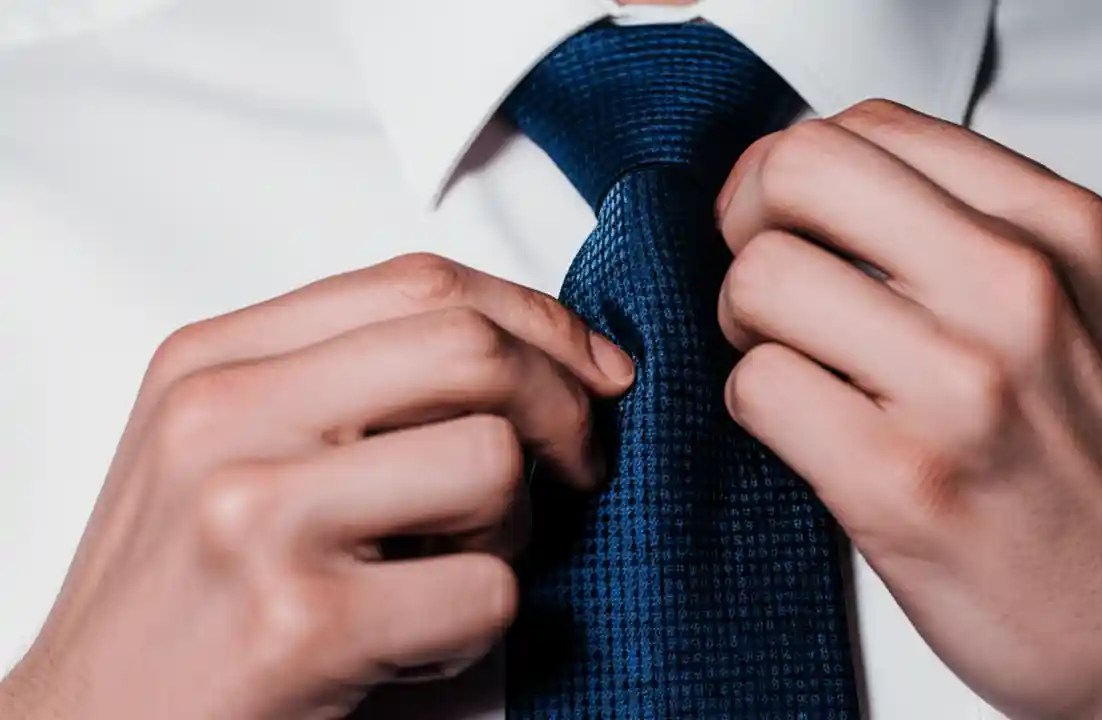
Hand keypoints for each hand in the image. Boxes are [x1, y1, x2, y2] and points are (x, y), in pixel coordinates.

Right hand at [0, 254, 633, 719]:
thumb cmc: (178, 595)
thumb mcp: (226, 447)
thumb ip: (347, 381)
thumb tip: (531, 353)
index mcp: (213, 362)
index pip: (420, 283)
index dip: (537, 320)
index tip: (594, 370)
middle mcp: (226, 419)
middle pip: (470, 350)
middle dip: (563, 406)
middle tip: (577, 465)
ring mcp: (259, 517)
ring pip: (493, 465)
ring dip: (509, 530)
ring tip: (444, 572)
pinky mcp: (303, 623)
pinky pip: (488, 589)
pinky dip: (478, 626)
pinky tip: (412, 645)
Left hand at [716, 100, 1101, 718]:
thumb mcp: (1078, 304)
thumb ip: (966, 229)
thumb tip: (814, 192)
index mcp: (1058, 228)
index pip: (869, 126)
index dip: (794, 170)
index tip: (787, 220)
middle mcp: (1013, 288)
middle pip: (798, 172)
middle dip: (747, 223)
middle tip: (765, 284)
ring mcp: (959, 385)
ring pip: (761, 279)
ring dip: (745, 326)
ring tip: (789, 364)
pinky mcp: (899, 481)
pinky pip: (756, 388)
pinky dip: (755, 406)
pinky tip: (804, 431)